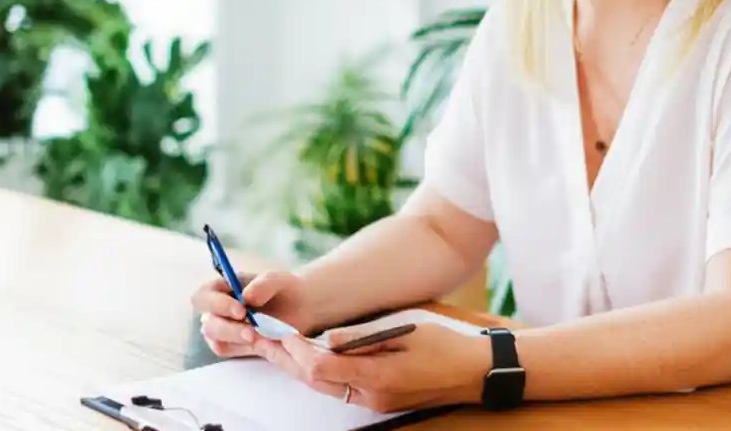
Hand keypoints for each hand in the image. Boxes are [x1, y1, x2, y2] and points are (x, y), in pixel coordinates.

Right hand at [190, 270, 309, 358]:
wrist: (302, 309)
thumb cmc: (286, 289)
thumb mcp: (281, 280)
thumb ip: (265, 283)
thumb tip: (246, 296)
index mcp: (223, 287)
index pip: (203, 297)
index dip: (216, 304)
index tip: (241, 310)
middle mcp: (218, 309)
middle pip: (207, 322)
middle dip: (228, 328)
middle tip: (252, 331)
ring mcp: (223, 328)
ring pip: (214, 339)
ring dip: (235, 339)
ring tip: (261, 337)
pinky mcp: (233, 344)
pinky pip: (225, 350)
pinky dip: (240, 349)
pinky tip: (260, 343)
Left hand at [260, 322, 489, 413]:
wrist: (473, 372)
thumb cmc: (445, 346)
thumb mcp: (405, 331)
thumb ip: (362, 337)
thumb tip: (326, 338)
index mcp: (377, 377)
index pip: (319, 368)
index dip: (294, 349)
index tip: (277, 329)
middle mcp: (369, 396)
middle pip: (313, 381)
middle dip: (284, 358)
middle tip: (257, 336)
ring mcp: (373, 401)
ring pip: (322, 386)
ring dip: (295, 365)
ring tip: (270, 344)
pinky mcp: (376, 398)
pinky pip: (337, 387)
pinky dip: (315, 371)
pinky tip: (302, 356)